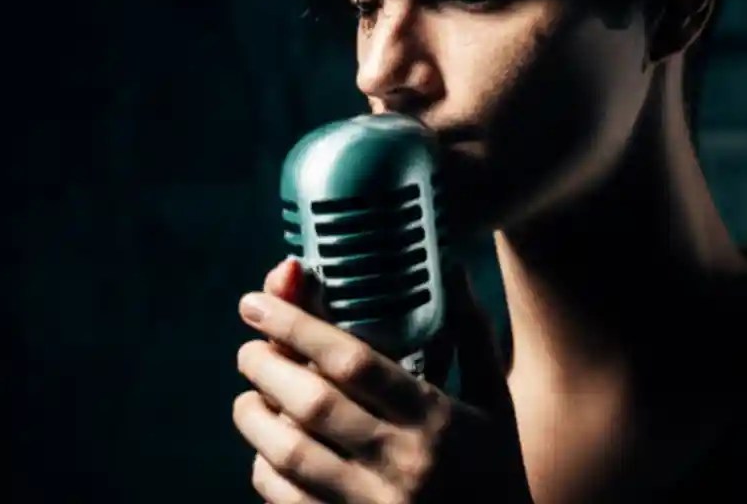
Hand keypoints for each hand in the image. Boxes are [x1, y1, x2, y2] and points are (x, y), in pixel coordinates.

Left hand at [233, 257, 529, 502]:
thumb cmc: (496, 471)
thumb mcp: (496, 404)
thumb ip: (472, 334)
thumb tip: (452, 266)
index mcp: (436, 419)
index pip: (354, 361)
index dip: (298, 325)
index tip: (257, 302)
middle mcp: (402, 461)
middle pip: (311, 402)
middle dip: (266, 365)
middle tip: (250, 347)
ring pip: (287, 454)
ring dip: (254, 417)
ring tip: (249, 395)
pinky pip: (286, 500)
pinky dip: (265, 470)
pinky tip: (266, 451)